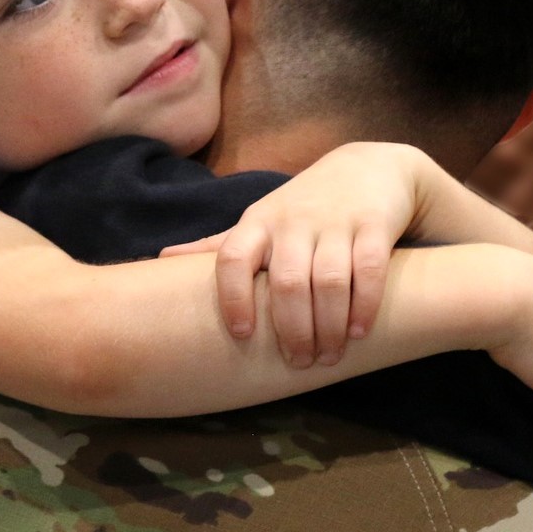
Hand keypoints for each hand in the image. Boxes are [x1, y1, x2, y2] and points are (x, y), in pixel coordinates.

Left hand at [162, 142, 437, 368]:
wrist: (367, 168)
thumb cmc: (302, 207)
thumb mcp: (258, 220)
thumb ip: (216, 245)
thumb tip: (159, 260)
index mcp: (257, 223)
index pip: (232, 258)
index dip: (232, 299)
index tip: (241, 336)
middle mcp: (293, 221)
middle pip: (287, 282)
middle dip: (293, 330)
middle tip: (299, 363)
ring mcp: (335, 222)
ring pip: (329, 281)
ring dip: (329, 326)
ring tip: (329, 356)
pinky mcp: (374, 224)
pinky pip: (369, 270)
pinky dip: (364, 305)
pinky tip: (358, 332)